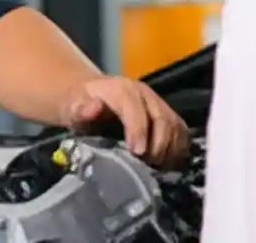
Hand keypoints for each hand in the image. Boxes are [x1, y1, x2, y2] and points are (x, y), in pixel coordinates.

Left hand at [61, 76, 189, 169]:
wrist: (90, 96)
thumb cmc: (81, 105)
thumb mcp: (73, 107)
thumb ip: (81, 109)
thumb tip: (94, 107)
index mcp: (121, 89)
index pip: (135, 108)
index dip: (139, 130)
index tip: (137, 152)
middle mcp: (144, 94)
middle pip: (161, 118)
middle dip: (158, 144)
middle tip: (147, 165)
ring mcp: (158, 103)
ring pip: (175, 125)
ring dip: (169, 149)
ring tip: (155, 166)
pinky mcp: (167, 114)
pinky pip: (181, 131)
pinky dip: (178, 148)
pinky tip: (167, 163)